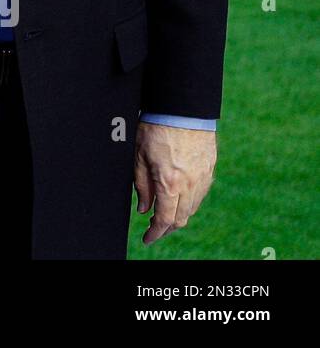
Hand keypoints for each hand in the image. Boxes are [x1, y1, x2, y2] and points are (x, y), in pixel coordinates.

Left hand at [133, 122, 216, 244]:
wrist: (183, 109)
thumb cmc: (156, 129)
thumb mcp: (139, 156)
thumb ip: (141, 185)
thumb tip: (144, 209)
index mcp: (170, 184)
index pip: (165, 219)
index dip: (155, 233)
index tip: (147, 238)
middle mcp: (190, 186)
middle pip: (181, 218)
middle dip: (167, 228)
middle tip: (154, 229)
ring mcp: (202, 179)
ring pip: (192, 208)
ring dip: (179, 216)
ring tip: (166, 216)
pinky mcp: (209, 170)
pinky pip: (200, 195)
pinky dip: (189, 203)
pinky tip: (180, 199)